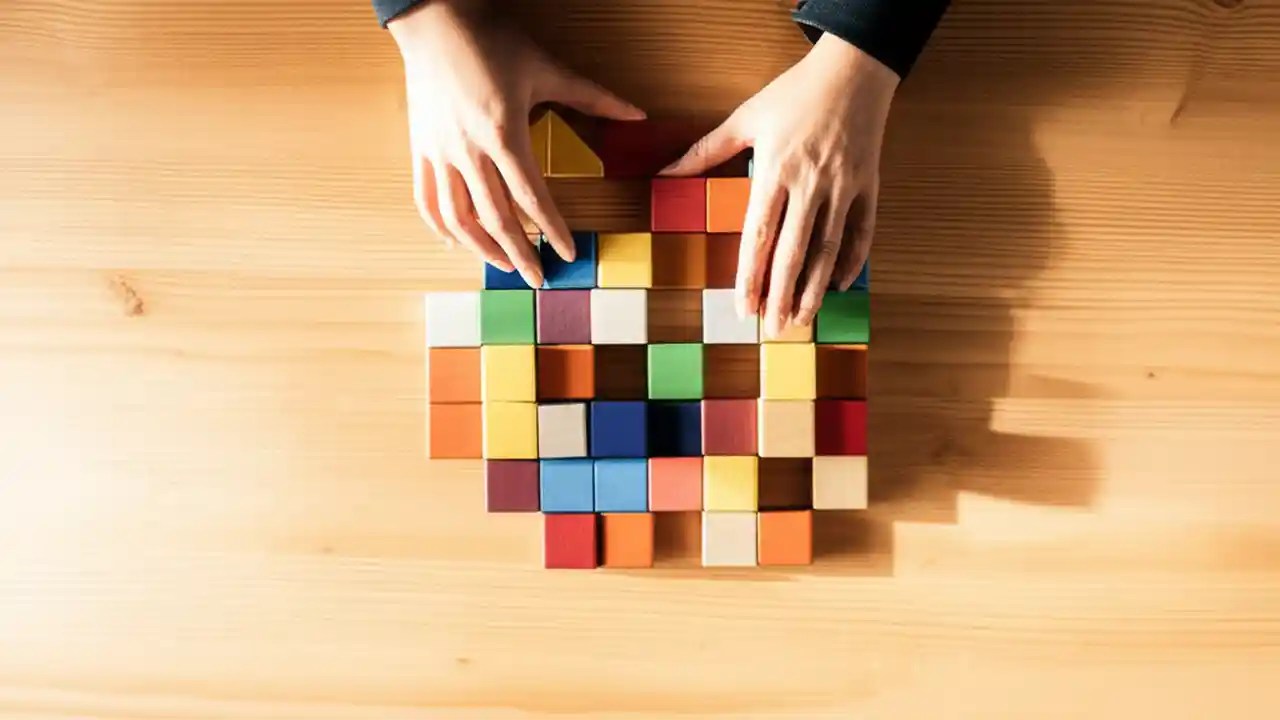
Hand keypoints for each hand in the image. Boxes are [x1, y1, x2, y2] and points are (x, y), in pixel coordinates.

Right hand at [389, 0, 644, 285]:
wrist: (434, 20)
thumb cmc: (492, 42)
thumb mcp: (547, 69)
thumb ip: (594, 97)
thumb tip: (637, 114)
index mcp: (503, 132)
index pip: (531, 195)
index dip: (553, 228)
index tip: (568, 253)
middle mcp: (468, 149)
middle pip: (495, 217)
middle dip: (520, 252)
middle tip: (538, 277)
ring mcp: (439, 152)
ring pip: (458, 216)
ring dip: (481, 247)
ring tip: (504, 264)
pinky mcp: (419, 148)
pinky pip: (426, 199)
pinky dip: (440, 226)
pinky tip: (455, 243)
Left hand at [660, 34, 897, 336]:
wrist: (854, 70)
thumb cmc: (795, 93)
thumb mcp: (745, 118)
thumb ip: (705, 151)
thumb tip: (664, 174)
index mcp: (776, 170)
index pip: (760, 235)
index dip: (751, 276)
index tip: (743, 308)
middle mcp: (810, 185)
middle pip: (794, 252)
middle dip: (781, 295)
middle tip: (771, 329)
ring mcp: (842, 187)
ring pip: (828, 249)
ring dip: (815, 288)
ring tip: (802, 319)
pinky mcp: (868, 186)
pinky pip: (862, 231)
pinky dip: (853, 260)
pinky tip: (839, 285)